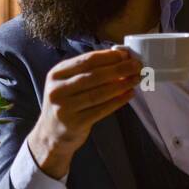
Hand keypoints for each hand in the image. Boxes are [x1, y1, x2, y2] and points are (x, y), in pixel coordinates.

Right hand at [26, 46, 141, 178]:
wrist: (51, 134)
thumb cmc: (66, 103)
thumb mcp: (68, 83)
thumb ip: (88, 71)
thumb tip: (120, 59)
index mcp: (56, 74)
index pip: (86, 60)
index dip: (108, 57)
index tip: (126, 55)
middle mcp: (57, 90)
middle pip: (94, 76)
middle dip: (119, 69)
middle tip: (136, 66)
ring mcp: (64, 108)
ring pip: (99, 93)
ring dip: (121, 85)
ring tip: (135, 79)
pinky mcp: (75, 123)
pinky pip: (101, 110)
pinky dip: (117, 101)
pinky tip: (129, 95)